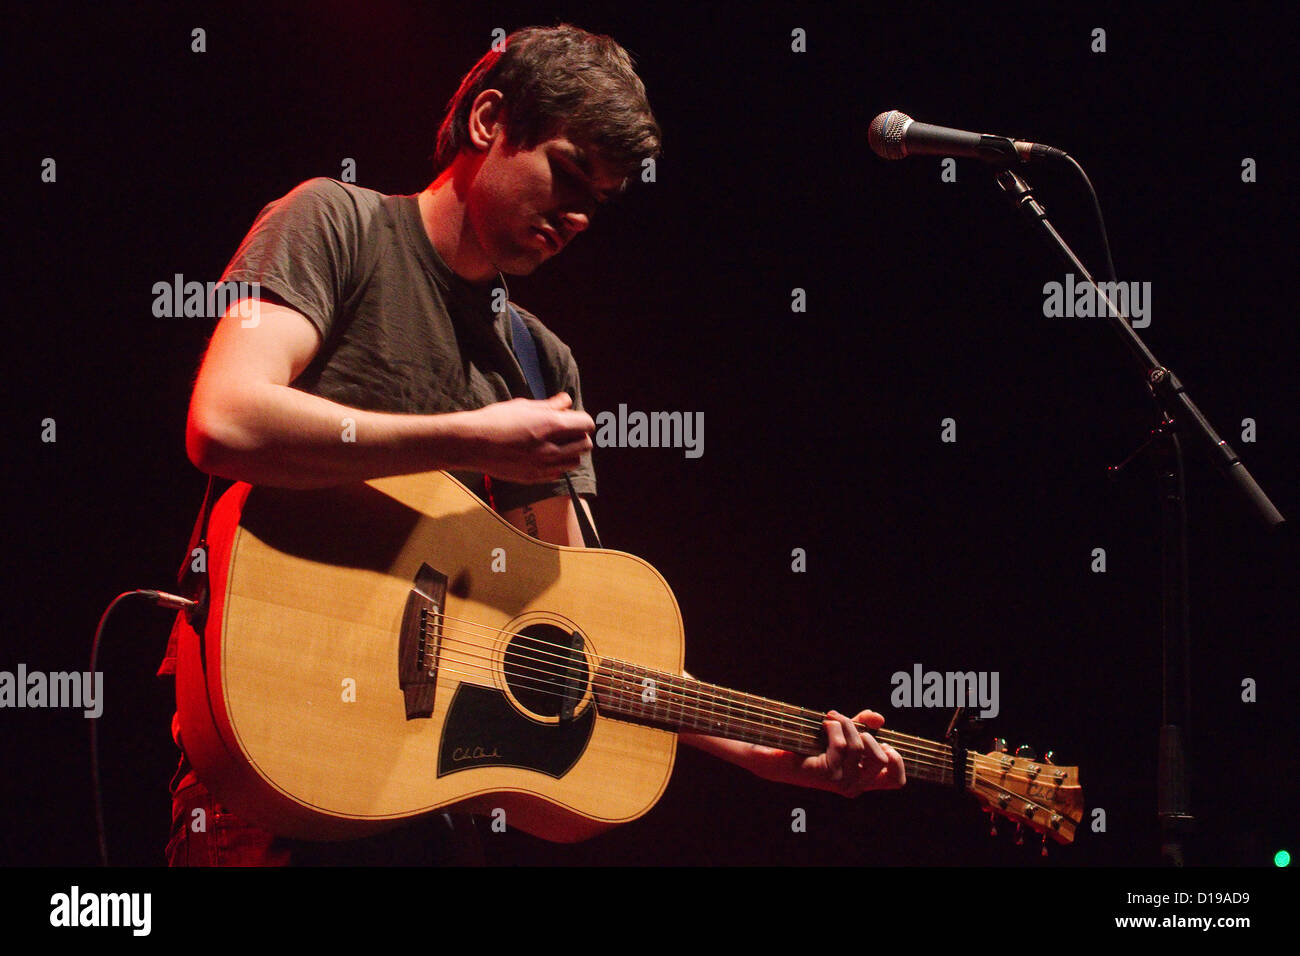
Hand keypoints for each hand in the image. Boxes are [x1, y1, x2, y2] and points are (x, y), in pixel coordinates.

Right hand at [457, 392, 593, 482]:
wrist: (472, 444)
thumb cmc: (495, 420)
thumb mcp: (523, 405)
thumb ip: (550, 405)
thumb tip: (567, 400)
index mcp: (551, 425)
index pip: (587, 424)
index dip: (581, 419)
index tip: (571, 418)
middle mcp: (551, 448)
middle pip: (585, 444)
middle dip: (579, 435)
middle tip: (564, 431)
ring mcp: (544, 466)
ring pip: (575, 461)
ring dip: (570, 452)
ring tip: (555, 445)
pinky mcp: (534, 478)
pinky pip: (559, 474)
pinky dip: (557, 465)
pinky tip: (543, 457)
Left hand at [754, 709, 905, 795]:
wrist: (776, 755)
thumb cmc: (809, 745)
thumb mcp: (842, 733)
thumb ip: (863, 726)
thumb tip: (879, 719)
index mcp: (862, 780)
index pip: (896, 781)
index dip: (898, 761)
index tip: (884, 743)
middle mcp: (854, 787)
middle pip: (882, 759)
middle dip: (865, 733)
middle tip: (846, 723)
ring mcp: (841, 783)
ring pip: (859, 746)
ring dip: (845, 724)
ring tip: (830, 720)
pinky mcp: (828, 774)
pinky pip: (841, 744)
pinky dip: (833, 727)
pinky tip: (822, 725)